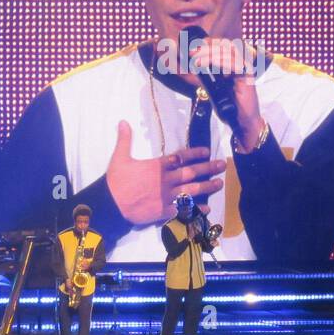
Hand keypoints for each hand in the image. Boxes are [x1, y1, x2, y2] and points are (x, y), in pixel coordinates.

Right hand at [106, 120, 225, 225]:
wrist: (111, 205)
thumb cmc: (116, 181)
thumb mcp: (119, 157)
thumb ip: (125, 139)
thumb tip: (122, 122)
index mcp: (158, 166)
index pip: (181, 157)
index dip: (195, 153)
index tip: (206, 151)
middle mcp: (166, 180)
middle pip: (192, 173)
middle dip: (208, 168)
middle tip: (222, 165)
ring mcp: (167, 197)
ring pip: (192, 190)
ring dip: (207, 187)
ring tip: (219, 183)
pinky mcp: (164, 212)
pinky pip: (184, 211)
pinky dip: (196, 210)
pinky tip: (207, 209)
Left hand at [189, 38, 266, 145]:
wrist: (241, 120)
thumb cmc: (229, 106)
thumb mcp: (213, 89)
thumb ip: (206, 77)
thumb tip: (193, 66)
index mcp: (233, 64)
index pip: (222, 45)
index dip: (208, 43)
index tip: (193, 49)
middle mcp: (240, 63)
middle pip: (225, 44)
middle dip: (206, 47)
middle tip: (192, 54)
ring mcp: (245, 68)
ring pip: (227, 51)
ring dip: (209, 54)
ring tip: (196, 61)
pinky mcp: (247, 75)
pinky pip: (233, 63)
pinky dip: (217, 62)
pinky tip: (205, 65)